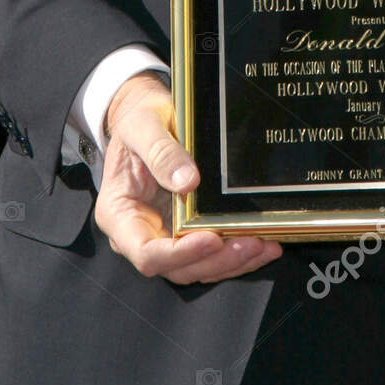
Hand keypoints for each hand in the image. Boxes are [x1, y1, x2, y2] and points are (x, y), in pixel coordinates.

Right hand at [94, 73, 282, 284]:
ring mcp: (164, 236)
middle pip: (177, 267)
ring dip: (232, 262)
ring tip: (264, 246)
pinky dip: (237, 254)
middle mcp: (141, 234)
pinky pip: (211, 254)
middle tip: (250, 243)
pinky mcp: (186, 232)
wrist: (145, 117)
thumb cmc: (137, 122)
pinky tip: (265, 244)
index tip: (211, 238)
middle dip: (215, 261)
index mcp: (119, 215)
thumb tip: (188, 182)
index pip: (145, 253)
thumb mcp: (143, 127)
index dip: (179, 254)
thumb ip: (161, 153)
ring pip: (197, 267)